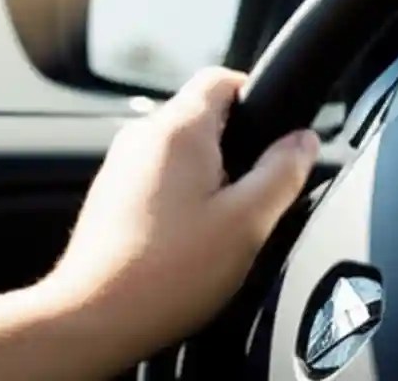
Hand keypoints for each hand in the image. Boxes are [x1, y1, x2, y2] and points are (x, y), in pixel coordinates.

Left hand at [43, 67, 319, 364]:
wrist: (93, 320)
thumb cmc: (168, 272)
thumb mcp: (248, 221)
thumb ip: (284, 172)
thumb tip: (304, 141)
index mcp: (178, 130)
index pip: (223, 78)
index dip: (258, 95)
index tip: (276, 134)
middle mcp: (142, 137)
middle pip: (204, 116)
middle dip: (238, 148)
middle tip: (254, 195)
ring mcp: (120, 167)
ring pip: (182, 151)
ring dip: (210, 176)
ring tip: (221, 224)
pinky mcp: (109, 198)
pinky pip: (159, 178)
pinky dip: (182, 198)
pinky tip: (190, 240)